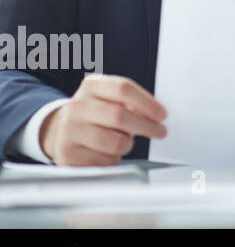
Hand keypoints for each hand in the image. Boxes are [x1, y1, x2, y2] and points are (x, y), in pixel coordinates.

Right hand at [39, 74, 167, 165]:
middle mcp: (77, 106)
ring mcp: (70, 130)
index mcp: (91, 86)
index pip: (123, 89)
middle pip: (120, 115)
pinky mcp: (67, 154)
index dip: (147, 103)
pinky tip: (107, 152)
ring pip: (115, 142)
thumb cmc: (96, 114)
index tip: (162, 115)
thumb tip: (157, 115)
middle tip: (160, 131)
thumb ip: (132, 103)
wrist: (59, 132)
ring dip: (128, 144)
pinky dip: (113, 159)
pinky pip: (104, 161)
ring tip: (126, 141)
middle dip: (146, 126)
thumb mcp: (110, 99)